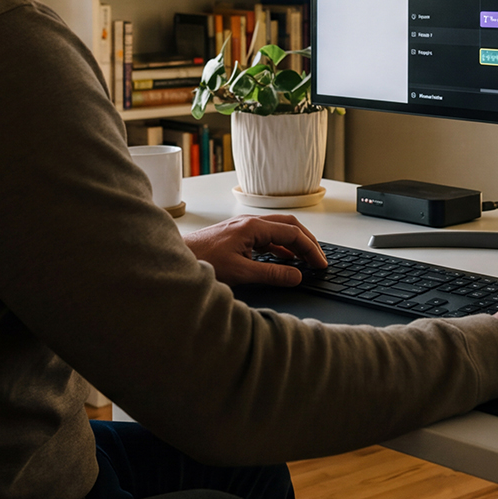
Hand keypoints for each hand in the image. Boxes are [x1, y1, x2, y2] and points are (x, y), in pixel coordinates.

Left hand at [183, 214, 328, 286]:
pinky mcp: (237, 235)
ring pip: (278, 229)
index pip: (292, 233)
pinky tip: (284, 258)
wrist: (176, 258)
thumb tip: (296, 276)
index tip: (321, 263)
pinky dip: (280, 246)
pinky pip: (267, 237)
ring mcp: (243, 227)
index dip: (310, 249)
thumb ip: (271, 274)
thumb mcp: (240, 272)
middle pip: (289, 225)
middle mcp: (249, 222)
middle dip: (307, 241)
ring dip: (295, 243)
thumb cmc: (202, 260)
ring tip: (306, 259)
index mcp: (253, 227)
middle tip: (319, 259)